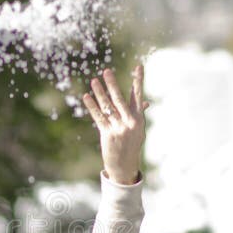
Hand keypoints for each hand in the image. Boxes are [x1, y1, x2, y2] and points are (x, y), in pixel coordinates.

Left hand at [83, 66, 148, 184]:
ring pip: (107, 107)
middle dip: (113, 85)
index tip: (139, 66)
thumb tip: (145, 102)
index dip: (138, 81)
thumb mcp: (138, 130)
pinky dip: (92, 106)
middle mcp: (129, 122)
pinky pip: (98, 117)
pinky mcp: (108, 134)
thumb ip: (138, 114)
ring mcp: (118, 128)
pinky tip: (86, 97)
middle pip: (120, 99)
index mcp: (138, 118)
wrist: (125, 166)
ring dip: (100, 93)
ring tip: (94, 81)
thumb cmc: (131, 145)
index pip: (138, 95)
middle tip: (106, 71)